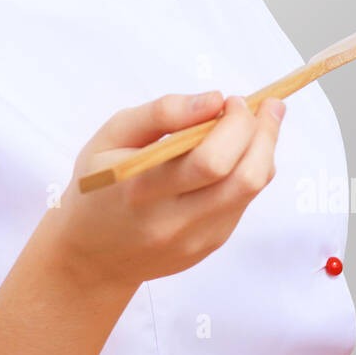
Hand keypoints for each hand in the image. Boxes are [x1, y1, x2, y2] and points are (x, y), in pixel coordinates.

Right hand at [50, 89, 285, 292]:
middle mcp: (172, 221)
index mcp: (141, 189)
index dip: (234, 124)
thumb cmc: (99, 183)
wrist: (91, 254)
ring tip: (255, 124)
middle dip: (264, 134)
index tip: (230, 100)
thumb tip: (215, 99)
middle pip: (244, 179)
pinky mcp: (208, 246)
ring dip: (264, 150)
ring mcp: (195, 240)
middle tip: (261, 106)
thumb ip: (161, 113)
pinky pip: (244, 203)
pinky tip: (236, 155)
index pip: (210, 161)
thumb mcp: (111, 136)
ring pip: (252, 191)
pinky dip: (250, 171)